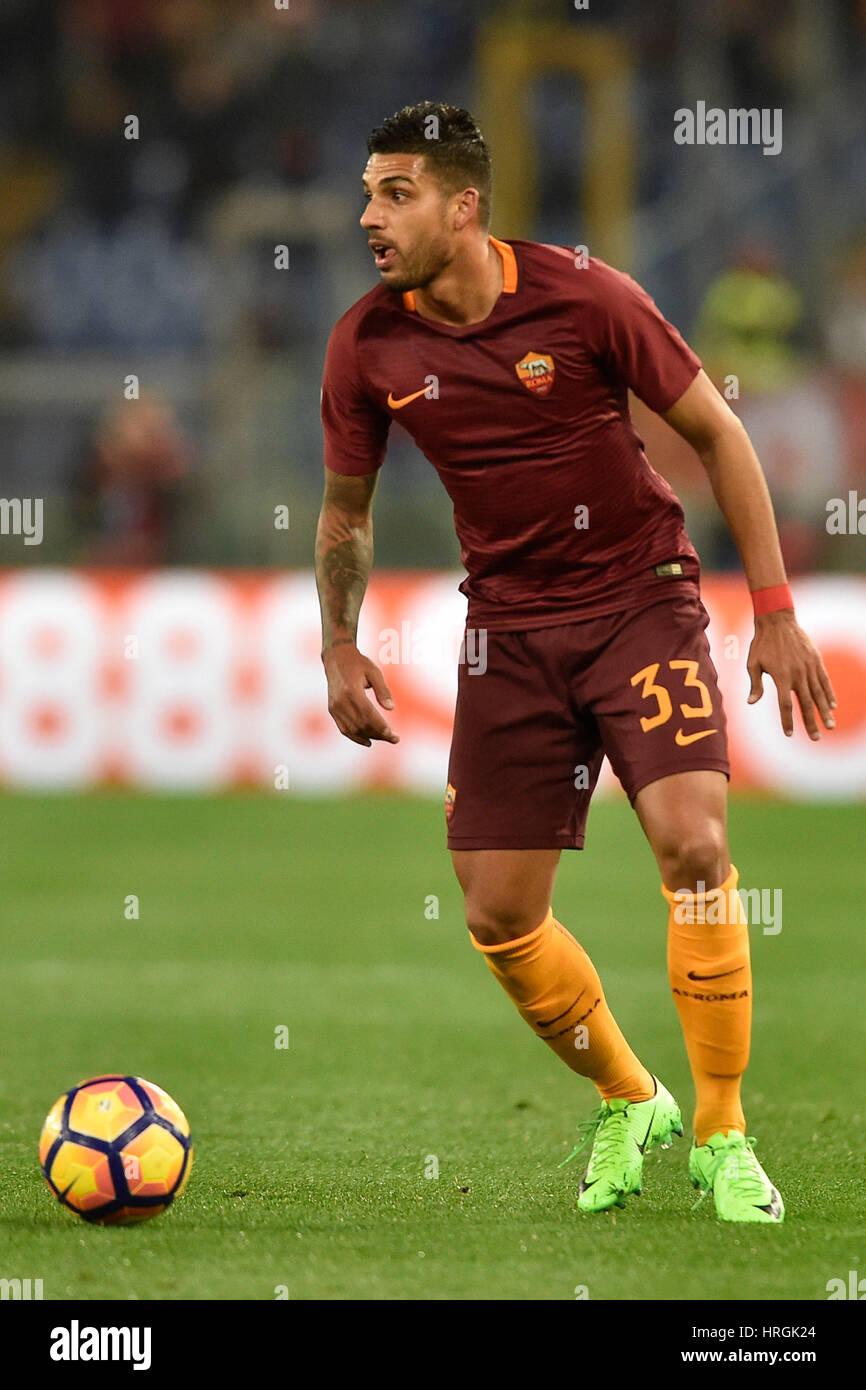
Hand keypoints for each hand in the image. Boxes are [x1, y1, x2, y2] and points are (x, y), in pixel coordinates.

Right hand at [322, 641, 398, 746]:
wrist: (336, 658)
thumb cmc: (358, 664)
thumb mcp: (374, 672)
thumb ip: (383, 690)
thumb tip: (391, 708)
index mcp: (351, 690)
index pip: (368, 714)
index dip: (381, 726)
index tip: (393, 735)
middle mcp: (340, 701)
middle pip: (361, 724)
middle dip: (379, 734)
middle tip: (395, 739)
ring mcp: (334, 707)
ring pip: (353, 729)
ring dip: (370, 736)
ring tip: (385, 738)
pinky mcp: (332, 710)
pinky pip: (344, 728)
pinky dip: (356, 737)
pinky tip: (368, 742)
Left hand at [746, 610, 836, 739]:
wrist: (777, 621)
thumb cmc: (761, 644)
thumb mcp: (753, 663)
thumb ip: (755, 684)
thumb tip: (751, 703)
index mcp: (781, 677)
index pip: (785, 704)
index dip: (787, 720)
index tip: (789, 734)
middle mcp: (797, 674)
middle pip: (806, 703)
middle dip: (811, 722)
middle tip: (816, 738)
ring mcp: (808, 667)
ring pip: (818, 694)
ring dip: (824, 711)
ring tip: (830, 726)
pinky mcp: (815, 660)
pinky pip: (824, 680)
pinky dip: (828, 693)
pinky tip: (832, 705)